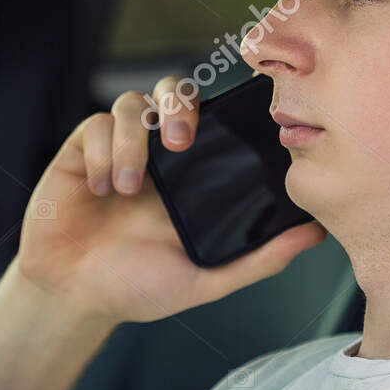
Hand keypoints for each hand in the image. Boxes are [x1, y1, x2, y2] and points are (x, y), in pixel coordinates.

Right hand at [16, 75, 325, 323]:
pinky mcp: (80, 151)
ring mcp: (118, 149)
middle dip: (180, 104)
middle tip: (180, 142)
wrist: (74, 298)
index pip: (212, 118)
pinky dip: (101, 151)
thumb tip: (316, 234)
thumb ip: (259, 258)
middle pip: (173, 90)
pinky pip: (94, 125)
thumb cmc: (139, 288)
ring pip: (132, 103)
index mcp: (191, 174)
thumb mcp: (206, 279)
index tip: (236, 110)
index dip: (224, 104)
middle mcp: (156, 154)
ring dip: (134, 139)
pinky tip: (100, 189)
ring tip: (128, 188)